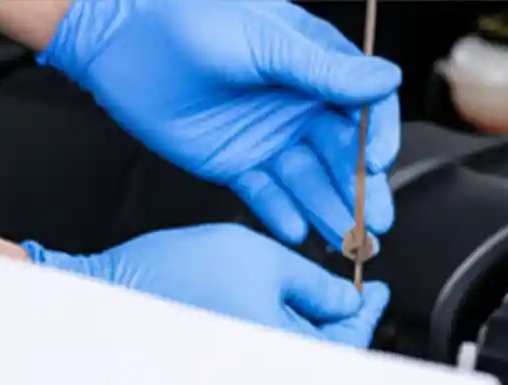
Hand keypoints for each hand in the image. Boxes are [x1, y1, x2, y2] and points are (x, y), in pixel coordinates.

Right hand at [22, 224, 389, 346]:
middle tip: (352, 295)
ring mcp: (238, 378)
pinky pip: (262, 358)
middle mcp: (263, 376)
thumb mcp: (262, 258)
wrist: (111, 291)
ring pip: (293, 360)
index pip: (347, 343)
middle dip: (341, 325)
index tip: (374, 288)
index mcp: (283, 353)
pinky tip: (276, 309)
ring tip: (314, 298)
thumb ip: (316, 283)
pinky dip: (279, 335)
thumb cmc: (177, 273)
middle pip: (323, 361)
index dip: (366, 312)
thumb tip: (347, 301)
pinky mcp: (216, 373)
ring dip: (311, 331)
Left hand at [39, 0, 401, 248]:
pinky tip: (296, 230)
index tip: (378, 163)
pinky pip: (266, 194)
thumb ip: (322, 69)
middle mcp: (298, 104)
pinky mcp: (236, 163)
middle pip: (342, 154)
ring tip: (344, 240)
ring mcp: (269, 137)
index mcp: (315, 64)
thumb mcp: (263, 41)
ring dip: (328, 209)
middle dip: (359, 190)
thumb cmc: (189, 20)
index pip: (363, 107)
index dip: (377, 137)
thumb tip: (386, 79)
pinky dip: (281, 213)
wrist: (121, 42)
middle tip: (374, 224)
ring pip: (308, 180)